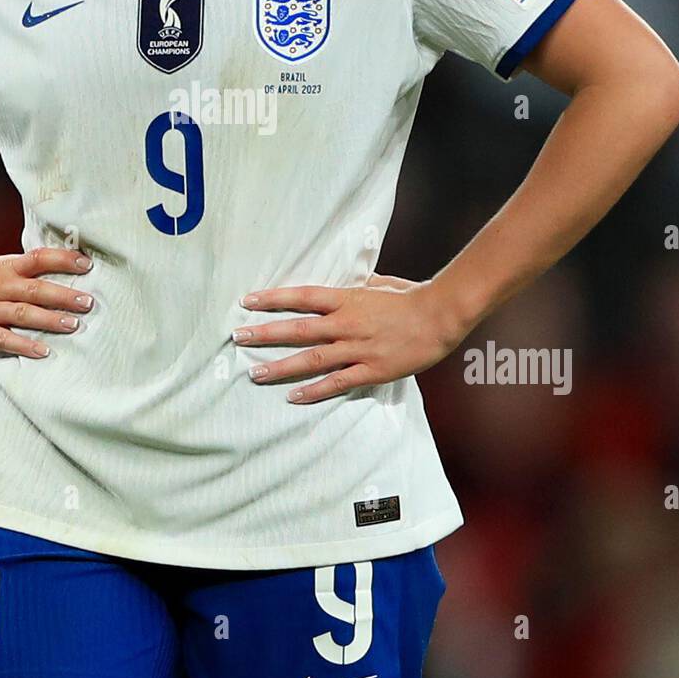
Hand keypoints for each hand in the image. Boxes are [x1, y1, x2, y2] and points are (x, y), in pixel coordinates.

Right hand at [0, 246, 93, 357]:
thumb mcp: (0, 264)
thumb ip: (27, 268)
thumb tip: (66, 267)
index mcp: (6, 267)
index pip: (38, 258)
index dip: (63, 260)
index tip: (86, 264)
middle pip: (35, 289)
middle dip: (63, 296)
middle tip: (87, 302)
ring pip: (22, 314)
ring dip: (49, 320)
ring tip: (73, 324)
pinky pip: (2, 338)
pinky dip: (23, 345)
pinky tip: (42, 351)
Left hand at [232, 273, 466, 402]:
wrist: (440, 317)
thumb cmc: (410, 297)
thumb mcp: (379, 284)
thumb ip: (356, 285)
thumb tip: (343, 281)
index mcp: (347, 299)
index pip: (301, 297)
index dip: (273, 299)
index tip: (247, 301)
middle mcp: (346, 324)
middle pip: (297, 329)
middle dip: (265, 334)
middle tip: (238, 338)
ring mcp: (357, 348)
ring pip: (311, 359)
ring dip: (280, 367)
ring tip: (255, 374)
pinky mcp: (371, 370)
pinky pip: (337, 382)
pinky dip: (314, 391)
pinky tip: (293, 396)